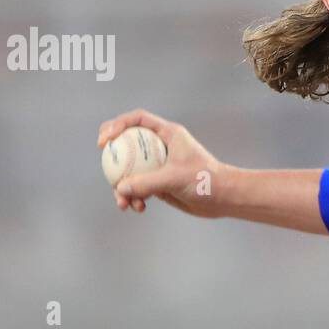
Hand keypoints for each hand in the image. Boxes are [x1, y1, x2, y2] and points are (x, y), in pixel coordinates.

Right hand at [97, 109, 225, 216]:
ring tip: (123, 203)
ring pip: (130, 170)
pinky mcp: (159, 182)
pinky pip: (138, 187)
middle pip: (127, 144)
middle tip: (105, 169)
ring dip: (122, 187)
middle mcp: (161, 146)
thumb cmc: (206, 180)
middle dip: (113, 159)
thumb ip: (147, 182)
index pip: (136, 120)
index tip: (105, 141)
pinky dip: (134, 197)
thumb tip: (120, 188)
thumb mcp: (175, 178)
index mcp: (168, 134)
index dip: (117, 125)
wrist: (223, 198)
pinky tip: (139, 208)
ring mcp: (158, 165)